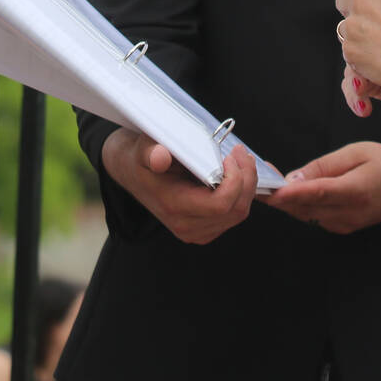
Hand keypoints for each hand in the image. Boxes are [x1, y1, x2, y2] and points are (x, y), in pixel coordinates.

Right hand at [101, 126, 256, 244]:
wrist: (132, 173)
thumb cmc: (142, 158)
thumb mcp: (143, 149)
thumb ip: (150, 153)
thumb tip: (160, 158)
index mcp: (174, 207)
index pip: (220, 204)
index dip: (234, 180)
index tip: (229, 155)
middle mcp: (188, 226)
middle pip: (236, 210)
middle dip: (246, 179)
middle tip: (240, 152)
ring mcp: (199, 231)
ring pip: (239, 213)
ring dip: (247, 185)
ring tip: (241, 159)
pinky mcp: (206, 228)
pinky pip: (235, 214)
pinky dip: (244, 193)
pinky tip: (240, 173)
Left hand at [264, 141, 380, 232]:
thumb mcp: (356, 153)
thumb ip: (324, 167)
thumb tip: (294, 178)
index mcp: (354, 191)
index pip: (313, 195)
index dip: (287, 194)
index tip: (266, 190)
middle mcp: (348, 213)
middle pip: (305, 209)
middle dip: (281, 197)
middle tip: (260, 182)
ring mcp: (346, 224)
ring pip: (308, 216)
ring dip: (290, 203)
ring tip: (273, 185)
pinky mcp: (345, 228)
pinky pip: (317, 218)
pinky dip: (303, 207)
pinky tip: (297, 194)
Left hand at [335, 0, 380, 106]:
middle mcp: (361, 2)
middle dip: (352, 9)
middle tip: (371, 22)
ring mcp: (352, 27)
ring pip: (344, 26)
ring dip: (355, 33)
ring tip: (380, 43)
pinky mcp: (349, 50)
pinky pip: (347, 48)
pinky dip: (358, 53)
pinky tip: (378, 56)